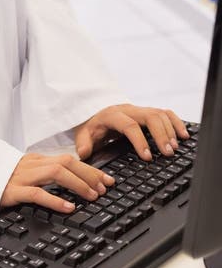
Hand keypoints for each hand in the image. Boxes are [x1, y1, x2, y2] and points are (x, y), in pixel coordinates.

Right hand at [0, 152, 114, 212]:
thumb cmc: (1, 177)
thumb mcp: (26, 172)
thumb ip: (45, 174)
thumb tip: (72, 180)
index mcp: (37, 160)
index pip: (69, 159)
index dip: (90, 169)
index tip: (107, 180)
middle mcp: (32, 165)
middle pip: (66, 162)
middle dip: (89, 174)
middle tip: (104, 188)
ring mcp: (22, 176)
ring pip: (55, 173)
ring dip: (78, 184)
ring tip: (92, 196)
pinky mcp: (13, 190)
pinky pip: (37, 193)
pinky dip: (55, 199)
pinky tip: (68, 207)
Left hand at [74, 104, 189, 161]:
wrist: (97, 113)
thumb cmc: (93, 126)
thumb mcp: (84, 134)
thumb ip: (83, 143)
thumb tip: (84, 153)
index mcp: (113, 115)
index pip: (129, 125)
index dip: (139, 140)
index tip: (147, 157)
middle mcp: (128, 110)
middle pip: (149, 116)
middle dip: (160, 134)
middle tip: (168, 153)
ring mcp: (140, 110)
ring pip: (159, 114)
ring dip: (170, 130)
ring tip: (175, 148)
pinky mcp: (148, 112)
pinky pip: (165, 113)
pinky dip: (176, 122)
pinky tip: (184, 135)